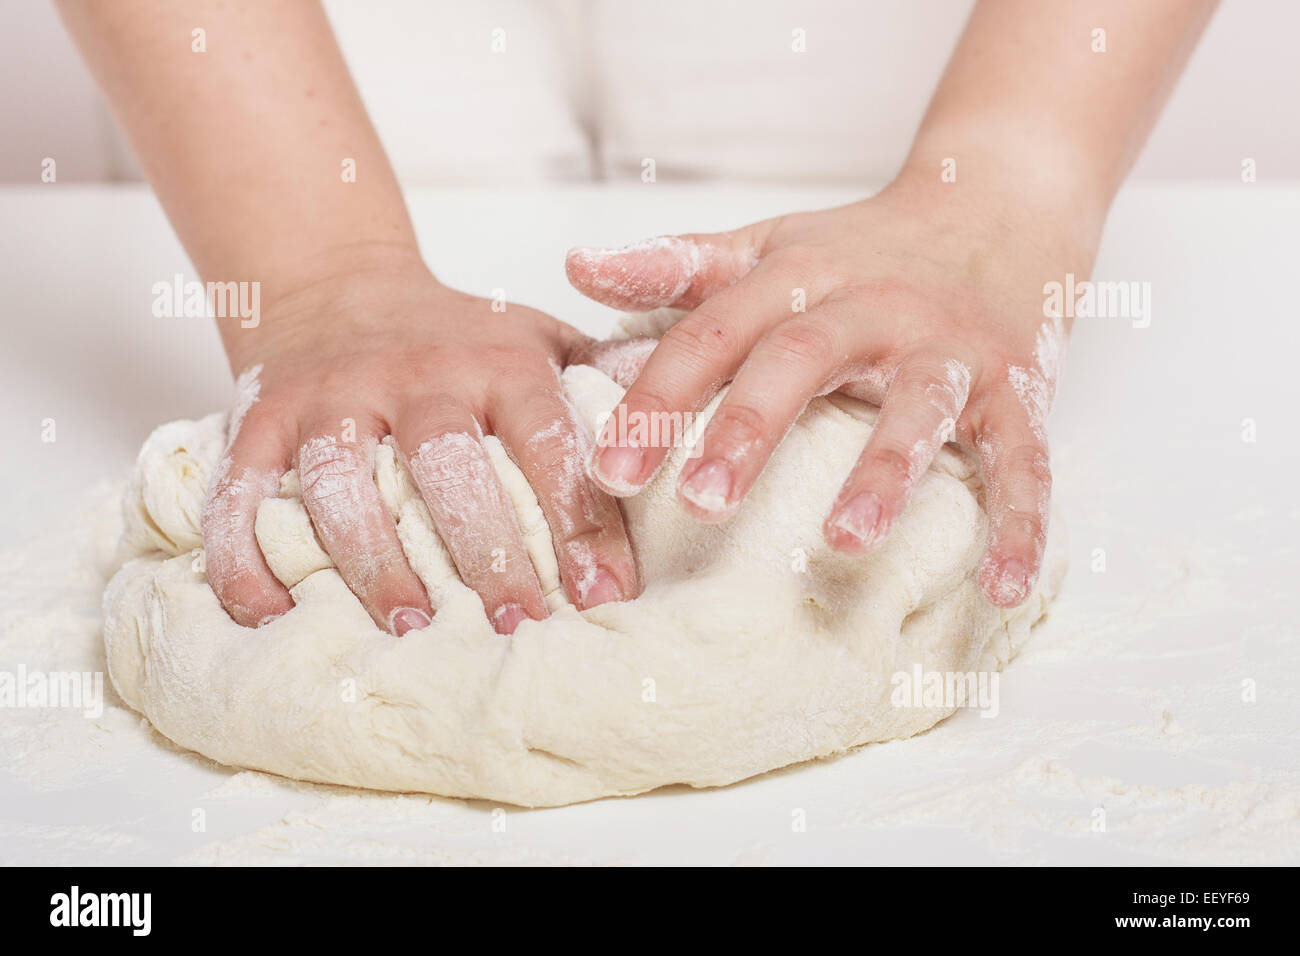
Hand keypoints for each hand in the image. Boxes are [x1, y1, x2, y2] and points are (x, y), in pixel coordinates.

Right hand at [204, 252, 637, 634]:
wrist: (335, 283)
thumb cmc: (455, 334)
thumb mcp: (538, 336)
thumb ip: (603, 379)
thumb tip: (692, 422)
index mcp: (497, 360)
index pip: (547, 437)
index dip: (579, 518)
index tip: (607, 596)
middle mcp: (414, 373)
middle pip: (448, 462)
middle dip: (486, 548)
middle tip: (517, 625)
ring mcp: (331, 395)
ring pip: (343, 478)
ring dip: (374, 557)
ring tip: (410, 625)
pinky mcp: (259, 417)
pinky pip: (240, 488)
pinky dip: (243, 553)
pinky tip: (269, 612)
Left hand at [566, 171, 1088, 607]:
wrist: (997, 202)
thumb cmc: (862, 248)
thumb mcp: (767, 247)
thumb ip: (675, 266)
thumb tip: (576, 269)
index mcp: (797, 280)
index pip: (711, 335)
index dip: (657, 400)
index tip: (604, 474)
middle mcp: (872, 307)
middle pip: (802, 359)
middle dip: (750, 430)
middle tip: (699, 504)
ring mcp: (949, 348)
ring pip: (918, 407)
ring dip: (885, 474)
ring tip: (845, 543)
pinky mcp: (1019, 387)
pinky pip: (1025, 458)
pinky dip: (1021, 523)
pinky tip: (1000, 588)